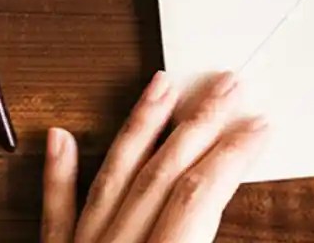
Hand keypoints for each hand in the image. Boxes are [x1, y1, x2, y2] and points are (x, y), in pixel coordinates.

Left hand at [41, 71, 266, 242]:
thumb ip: (209, 238)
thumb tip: (230, 197)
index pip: (198, 195)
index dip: (233, 155)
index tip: (258, 127)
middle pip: (161, 173)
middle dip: (200, 124)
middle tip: (226, 87)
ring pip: (112, 178)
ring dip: (140, 127)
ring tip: (161, 85)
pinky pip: (55, 213)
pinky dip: (59, 175)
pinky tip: (61, 137)